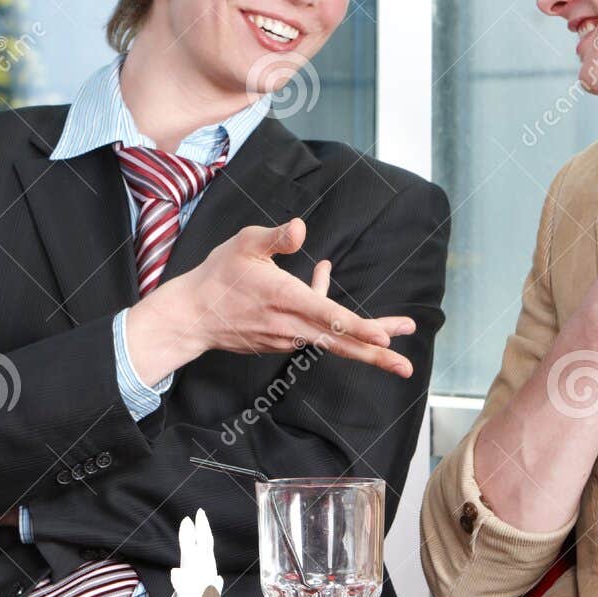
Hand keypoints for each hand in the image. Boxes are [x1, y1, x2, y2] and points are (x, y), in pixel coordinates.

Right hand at [125, 217, 414, 383]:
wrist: (191, 317)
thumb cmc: (218, 275)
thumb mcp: (244, 243)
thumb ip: (276, 237)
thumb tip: (300, 227)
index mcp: (285, 299)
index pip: (330, 317)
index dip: (360, 328)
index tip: (386, 339)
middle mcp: (289, 325)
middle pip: (340, 343)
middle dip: (376, 356)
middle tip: (406, 369)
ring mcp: (285, 338)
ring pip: (330, 336)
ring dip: (360, 332)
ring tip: (395, 330)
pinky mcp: (280, 343)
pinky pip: (312, 330)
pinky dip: (326, 315)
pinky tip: (321, 277)